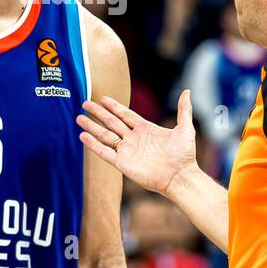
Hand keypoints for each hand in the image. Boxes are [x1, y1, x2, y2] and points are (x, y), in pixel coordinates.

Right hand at [77, 90, 197, 197]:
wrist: (181, 176)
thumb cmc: (184, 155)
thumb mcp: (185, 129)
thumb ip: (183, 110)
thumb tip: (187, 91)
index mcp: (145, 129)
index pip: (125, 115)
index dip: (114, 107)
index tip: (103, 98)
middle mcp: (134, 139)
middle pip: (111, 123)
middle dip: (98, 113)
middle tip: (85, 103)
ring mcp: (127, 151)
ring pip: (105, 136)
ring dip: (92, 127)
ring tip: (79, 118)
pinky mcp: (123, 163)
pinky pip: (105, 152)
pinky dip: (94, 144)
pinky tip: (83, 136)